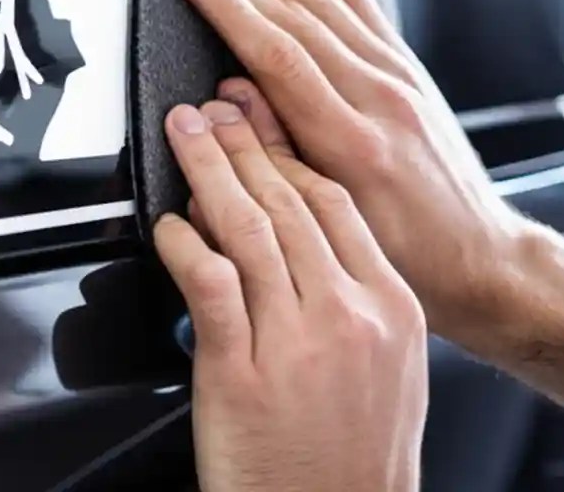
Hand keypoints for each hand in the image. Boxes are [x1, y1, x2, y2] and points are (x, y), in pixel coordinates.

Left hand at [155, 99, 426, 491]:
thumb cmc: (353, 462)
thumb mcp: (386, 373)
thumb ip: (356, 306)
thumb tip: (313, 250)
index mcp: (394, 310)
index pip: (336, 206)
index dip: (290, 154)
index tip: (263, 123)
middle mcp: (351, 318)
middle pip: (291, 204)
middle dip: (245, 145)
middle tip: (215, 108)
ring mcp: (299, 344)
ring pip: (250, 231)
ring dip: (210, 172)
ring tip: (187, 135)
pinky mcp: (243, 374)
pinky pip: (210, 284)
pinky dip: (184, 244)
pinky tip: (169, 224)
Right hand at [170, 0, 530, 340]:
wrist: (480, 259)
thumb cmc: (406, 258)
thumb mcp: (326, 225)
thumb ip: (276, 160)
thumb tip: (228, 102)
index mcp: (353, 143)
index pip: (277, 53)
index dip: (227, 6)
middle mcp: (381, 96)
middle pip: (299, 10)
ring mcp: (400, 76)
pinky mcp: (409, 69)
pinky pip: (361, 2)